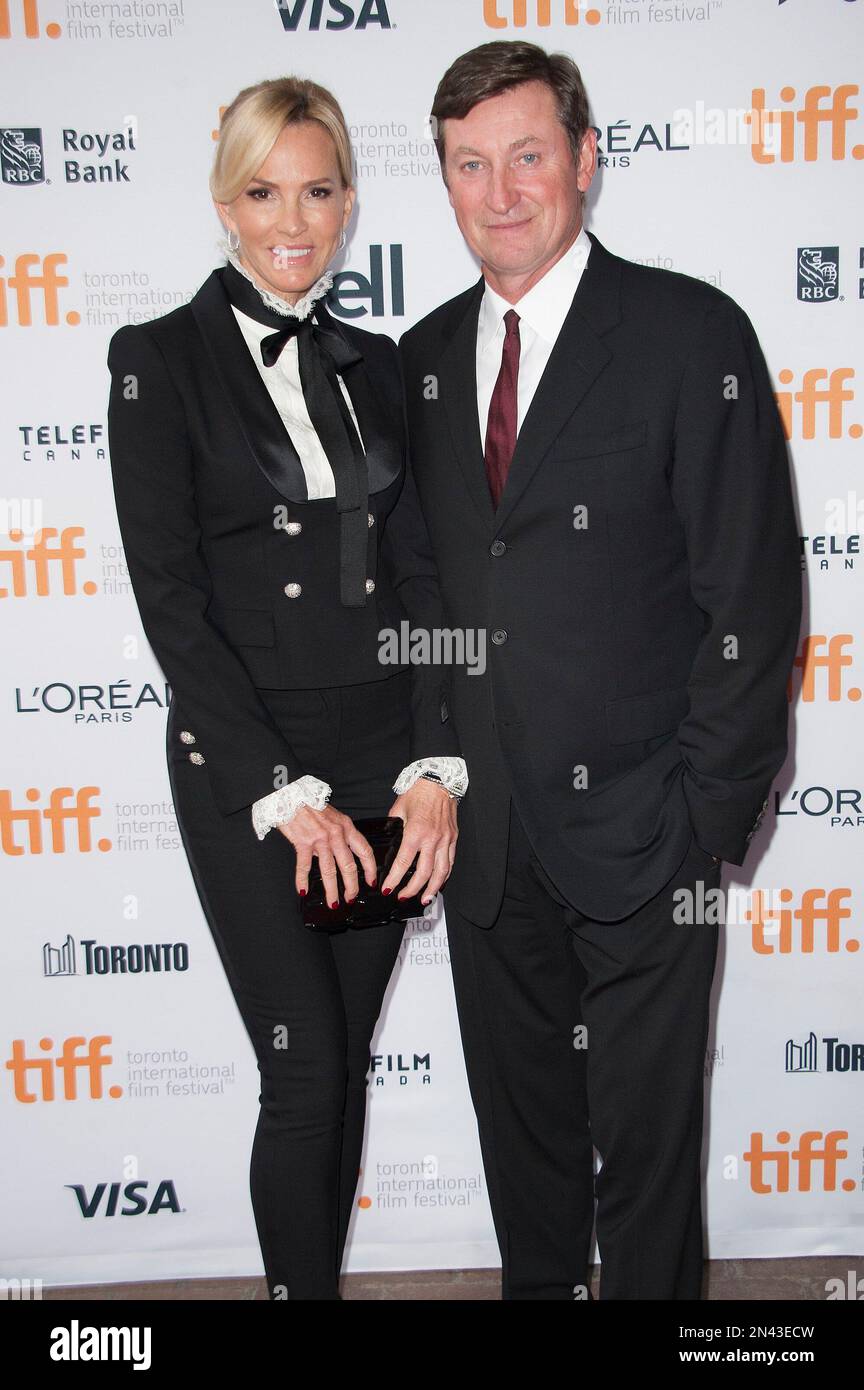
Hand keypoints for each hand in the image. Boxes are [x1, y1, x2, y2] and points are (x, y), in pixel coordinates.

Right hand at [278, 805, 376, 906]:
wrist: (292, 794)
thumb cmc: (310, 804)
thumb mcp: (332, 816)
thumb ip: (338, 834)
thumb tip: (338, 853)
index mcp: (346, 826)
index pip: (364, 850)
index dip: (370, 869)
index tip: (371, 881)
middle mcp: (336, 834)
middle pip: (349, 865)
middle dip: (352, 886)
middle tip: (351, 898)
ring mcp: (319, 839)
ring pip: (329, 870)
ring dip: (331, 890)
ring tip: (333, 902)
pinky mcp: (303, 842)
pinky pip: (305, 866)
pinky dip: (303, 880)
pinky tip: (303, 890)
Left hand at [382, 778, 458, 906]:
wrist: (439, 779)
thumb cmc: (419, 791)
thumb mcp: (398, 808)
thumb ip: (393, 826)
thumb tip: (388, 838)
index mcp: (415, 832)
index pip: (403, 863)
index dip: (394, 879)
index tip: (388, 888)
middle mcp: (432, 839)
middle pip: (424, 873)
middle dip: (412, 889)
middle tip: (403, 897)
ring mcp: (445, 839)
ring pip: (441, 872)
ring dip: (433, 889)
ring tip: (425, 899)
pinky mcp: (453, 837)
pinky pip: (451, 861)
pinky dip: (445, 875)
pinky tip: (439, 883)